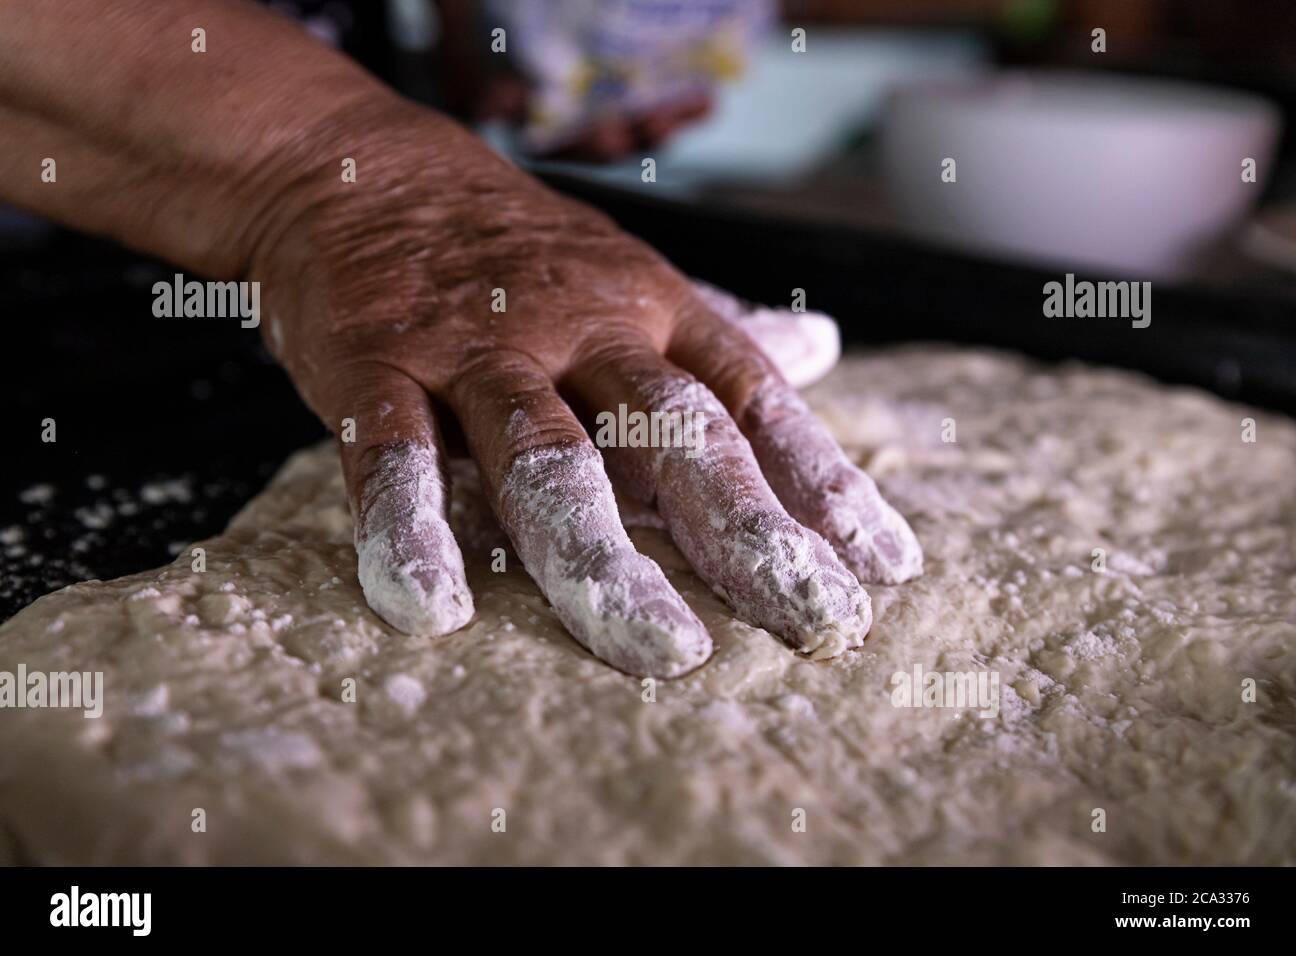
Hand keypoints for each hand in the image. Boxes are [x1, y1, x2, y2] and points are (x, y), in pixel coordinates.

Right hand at [252, 95, 921, 677]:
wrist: (359, 170)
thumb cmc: (513, 252)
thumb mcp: (629, 277)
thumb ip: (720, 329)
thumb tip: (826, 349)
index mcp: (651, 310)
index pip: (754, 399)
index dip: (821, 482)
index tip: (883, 568)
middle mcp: (580, 327)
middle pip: (676, 434)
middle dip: (748, 534)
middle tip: (815, 626)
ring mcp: (476, 346)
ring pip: (549, 456)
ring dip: (602, 559)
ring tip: (662, 651)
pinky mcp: (374, 362)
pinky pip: (393, 454)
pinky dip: (409, 529)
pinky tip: (435, 608)